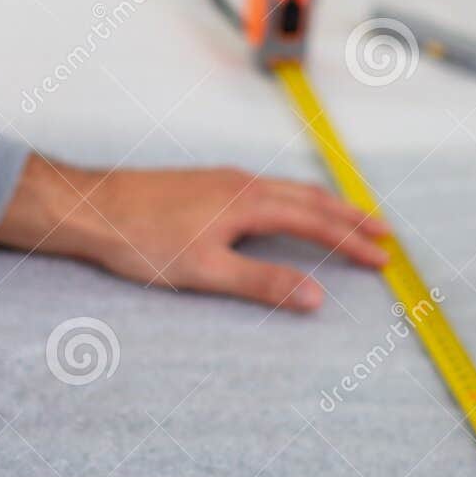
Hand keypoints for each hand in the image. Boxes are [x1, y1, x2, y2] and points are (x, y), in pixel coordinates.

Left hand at [0, 155, 387, 308]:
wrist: (90, 207)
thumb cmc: (141, 239)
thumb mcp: (205, 271)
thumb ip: (262, 283)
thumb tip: (315, 296)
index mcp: (249, 203)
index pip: (315, 222)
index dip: (351, 241)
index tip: (384, 258)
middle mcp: (243, 183)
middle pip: (310, 198)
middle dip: (350, 217)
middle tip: (385, 234)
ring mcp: (224, 180)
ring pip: (289, 190)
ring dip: (325, 206)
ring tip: (349, 219)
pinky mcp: (207, 184)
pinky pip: (268, 187)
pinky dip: (295, 200)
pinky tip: (287, 210)